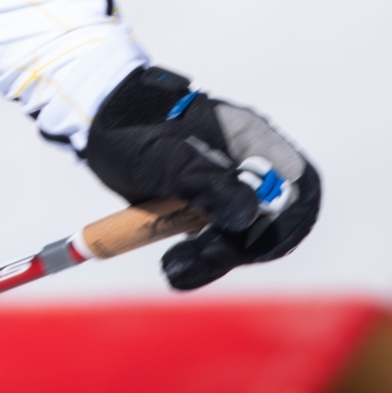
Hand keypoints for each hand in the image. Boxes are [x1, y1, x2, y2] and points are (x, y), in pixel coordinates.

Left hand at [82, 66, 321, 290]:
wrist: (92, 123)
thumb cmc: (129, 128)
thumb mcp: (165, 157)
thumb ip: (207, 184)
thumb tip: (248, 218)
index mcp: (250, 139)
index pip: (299, 186)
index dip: (288, 219)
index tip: (251, 243)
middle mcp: (248, 163)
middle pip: (275, 218)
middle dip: (242, 248)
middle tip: (199, 261)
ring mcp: (228, 185)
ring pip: (245, 235)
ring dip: (217, 258)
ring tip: (175, 269)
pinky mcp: (207, 204)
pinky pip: (219, 238)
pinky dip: (203, 258)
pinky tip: (177, 268)